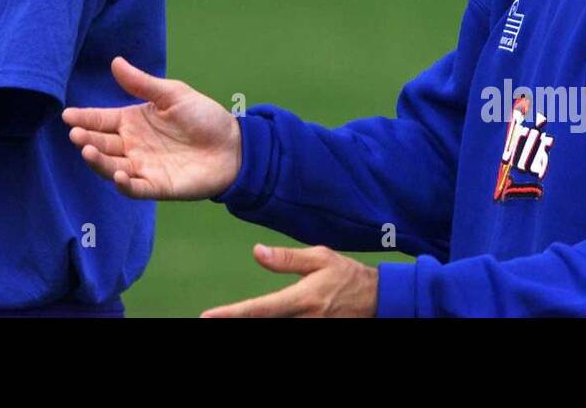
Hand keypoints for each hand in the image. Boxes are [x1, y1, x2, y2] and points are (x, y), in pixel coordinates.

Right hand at [62, 57, 240, 199]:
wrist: (234, 145)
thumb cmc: (203, 117)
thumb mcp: (172, 94)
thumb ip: (143, 83)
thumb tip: (115, 62)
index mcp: (133, 121)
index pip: (101, 119)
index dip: (84, 118)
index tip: (67, 115)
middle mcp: (132, 145)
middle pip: (102, 143)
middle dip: (87, 139)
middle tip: (76, 134)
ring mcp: (143, 167)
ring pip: (112, 166)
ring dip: (99, 162)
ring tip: (88, 151)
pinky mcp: (157, 186)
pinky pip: (135, 188)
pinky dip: (125, 184)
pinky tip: (119, 175)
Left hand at [201, 245, 378, 317]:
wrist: (378, 300)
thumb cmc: (346, 274)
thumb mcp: (320, 257)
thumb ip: (287, 259)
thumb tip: (256, 252)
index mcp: (302, 298)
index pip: (259, 309)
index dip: (231, 314)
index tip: (207, 316)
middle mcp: (305, 320)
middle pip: (263, 326)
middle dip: (237, 322)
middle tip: (211, 319)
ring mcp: (311, 330)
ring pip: (274, 330)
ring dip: (253, 324)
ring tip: (228, 318)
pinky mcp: (315, 333)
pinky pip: (287, 331)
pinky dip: (272, 325)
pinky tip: (257, 319)